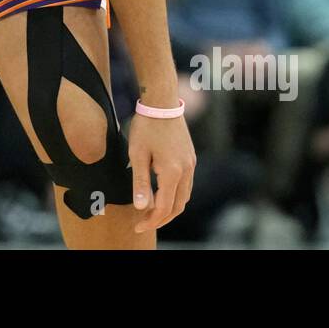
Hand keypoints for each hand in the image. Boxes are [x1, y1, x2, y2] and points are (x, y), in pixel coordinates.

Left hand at [127, 112, 195, 233]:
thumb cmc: (146, 126)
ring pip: (185, 196)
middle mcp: (187, 170)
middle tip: (143, 223)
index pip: (164, 207)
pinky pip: (186, 184)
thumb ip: (140, 183)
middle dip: (161, 218)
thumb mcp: (137, 154)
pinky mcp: (190, 157)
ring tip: (151, 212)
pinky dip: (175, 195)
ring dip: (170, 208)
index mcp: (173, 172)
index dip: (151, 221)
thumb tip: (142, 207)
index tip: (137, 226)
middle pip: (178, 206)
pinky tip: (162, 194)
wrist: (162, 101)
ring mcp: (191, 163)